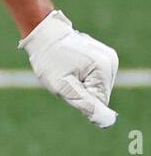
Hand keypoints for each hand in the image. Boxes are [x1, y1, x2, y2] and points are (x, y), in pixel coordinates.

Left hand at [19, 9, 118, 127]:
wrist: (43, 33)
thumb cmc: (49, 60)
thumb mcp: (63, 87)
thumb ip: (86, 104)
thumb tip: (107, 121)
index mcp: (103, 68)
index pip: (98, 102)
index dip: (79, 98)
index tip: (67, 82)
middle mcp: (111, 61)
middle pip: (99, 94)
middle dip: (81, 91)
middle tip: (64, 76)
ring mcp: (109, 57)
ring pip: (97, 86)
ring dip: (81, 84)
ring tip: (67, 69)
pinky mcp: (104, 55)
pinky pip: (95, 77)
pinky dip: (83, 76)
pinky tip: (72, 65)